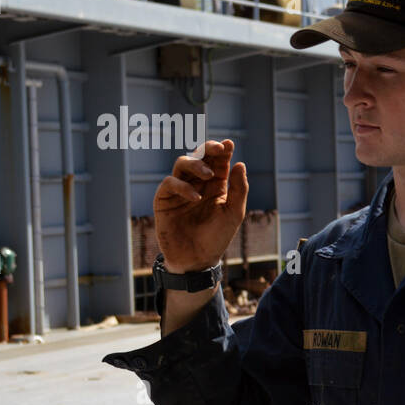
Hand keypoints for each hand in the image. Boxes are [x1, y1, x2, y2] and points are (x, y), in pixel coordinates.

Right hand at [153, 139, 247, 272]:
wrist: (197, 260)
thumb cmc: (217, 237)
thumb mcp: (233, 213)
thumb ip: (238, 189)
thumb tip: (239, 163)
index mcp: (216, 185)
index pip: (218, 162)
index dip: (222, 151)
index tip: (228, 144)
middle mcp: (197, 184)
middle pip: (199, 157)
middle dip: (208, 149)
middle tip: (218, 149)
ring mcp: (180, 190)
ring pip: (182, 164)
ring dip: (196, 164)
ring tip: (209, 175)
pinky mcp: (164, 200)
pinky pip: (170, 183)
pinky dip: (183, 186)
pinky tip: (195, 197)